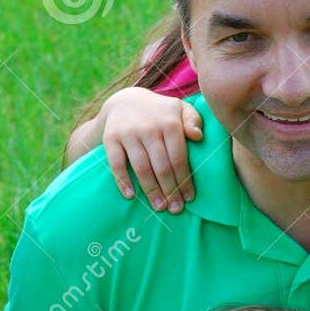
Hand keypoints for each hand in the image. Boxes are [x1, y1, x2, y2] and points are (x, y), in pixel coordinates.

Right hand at [102, 88, 202, 211]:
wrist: (125, 101)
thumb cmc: (160, 112)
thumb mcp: (180, 109)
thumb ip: (193, 120)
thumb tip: (198, 137)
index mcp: (169, 122)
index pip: (179, 158)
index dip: (184, 180)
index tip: (189, 198)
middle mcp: (149, 127)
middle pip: (161, 166)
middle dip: (170, 191)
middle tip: (175, 209)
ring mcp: (128, 133)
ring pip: (142, 168)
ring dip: (151, 191)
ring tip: (159, 208)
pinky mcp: (111, 138)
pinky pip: (117, 164)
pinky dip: (123, 181)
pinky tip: (131, 196)